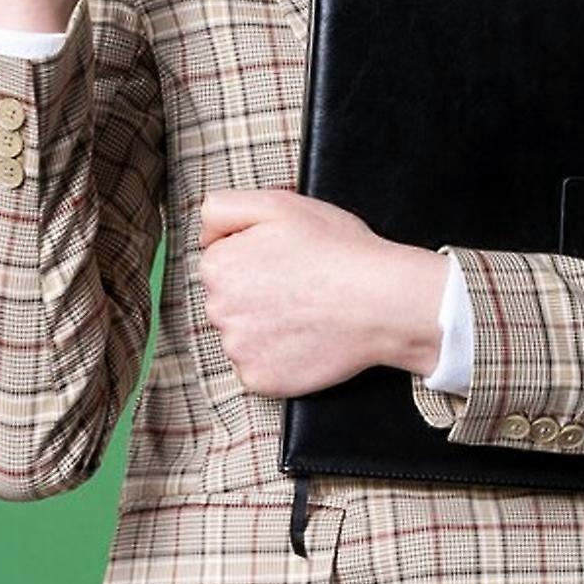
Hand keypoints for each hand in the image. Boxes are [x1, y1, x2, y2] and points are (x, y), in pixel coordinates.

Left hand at [197, 189, 447, 396]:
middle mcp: (217, 310)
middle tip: (299, 284)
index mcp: (218, 265)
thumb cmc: (336, 248)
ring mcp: (238, 349)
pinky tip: (304, 338)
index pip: (221, 260)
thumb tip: (203, 235)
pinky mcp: (259, 379)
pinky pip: (258, 366)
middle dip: (256, 290)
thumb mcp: (278, 203)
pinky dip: (277, 356)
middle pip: (229, 298)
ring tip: (306, 311)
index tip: (284, 257)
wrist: (380, 301)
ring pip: (244, 333)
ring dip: (266, 325)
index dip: (255, 254)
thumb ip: (223, 208)